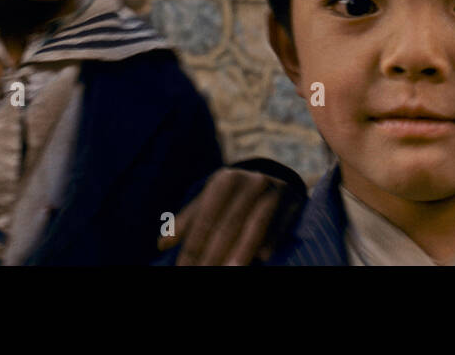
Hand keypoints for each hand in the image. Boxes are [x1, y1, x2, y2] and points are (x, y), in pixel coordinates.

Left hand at [158, 168, 298, 265]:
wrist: (279, 180)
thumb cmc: (237, 196)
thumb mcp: (212, 200)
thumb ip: (189, 220)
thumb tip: (162, 245)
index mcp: (224, 180)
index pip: (204, 220)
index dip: (192, 248)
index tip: (182, 269)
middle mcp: (248, 182)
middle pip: (227, 226)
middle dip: (213, 256)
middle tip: (203, 275)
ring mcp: (272, 190)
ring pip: (254, 226)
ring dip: (241, 253)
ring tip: (229, 272)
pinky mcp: (291, 202)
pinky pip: (279, 227)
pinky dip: (270, 242)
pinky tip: (263, 259)